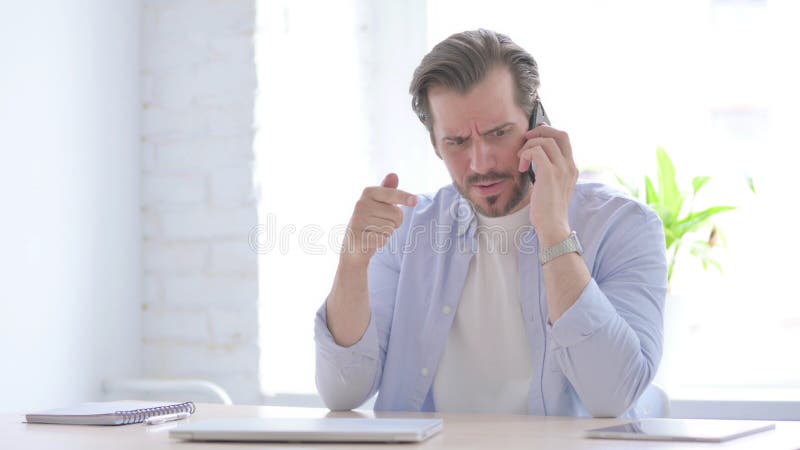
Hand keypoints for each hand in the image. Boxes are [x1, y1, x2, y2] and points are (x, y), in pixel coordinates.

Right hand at [341, 173, 416, 265]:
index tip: (416, 201)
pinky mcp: (357, 237)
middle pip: (396, 214)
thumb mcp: (379, 203)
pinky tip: (371, 240)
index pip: (392, 194)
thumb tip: (393, 174)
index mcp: (368, 192)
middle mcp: (361, 204)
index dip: (405, 198)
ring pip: (390, 229)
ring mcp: (357, 221)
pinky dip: (381, 243)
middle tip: (381, 224)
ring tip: (374, 231)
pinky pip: (383, 240)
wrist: (353, 245)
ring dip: (386, 233)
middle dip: (394, 222)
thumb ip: (388, 190)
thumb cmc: (370, 221)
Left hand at [517, 125, 577, 246]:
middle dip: (542, 130)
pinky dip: (526, 155)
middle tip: (527, 137)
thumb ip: (548, 172)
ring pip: (546, 140)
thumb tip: (534, 159)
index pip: (564, 140)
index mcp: (571, 169)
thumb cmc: (548, 210)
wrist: (552, 226)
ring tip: (521, 159)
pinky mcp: (550, 173)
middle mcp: (569, 166)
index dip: (549, 132)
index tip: (535, 135)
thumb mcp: (552, 187)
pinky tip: (522, 167)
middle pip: (561, 134)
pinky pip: (537, 151)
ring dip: (529, 146)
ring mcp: (561, 169)